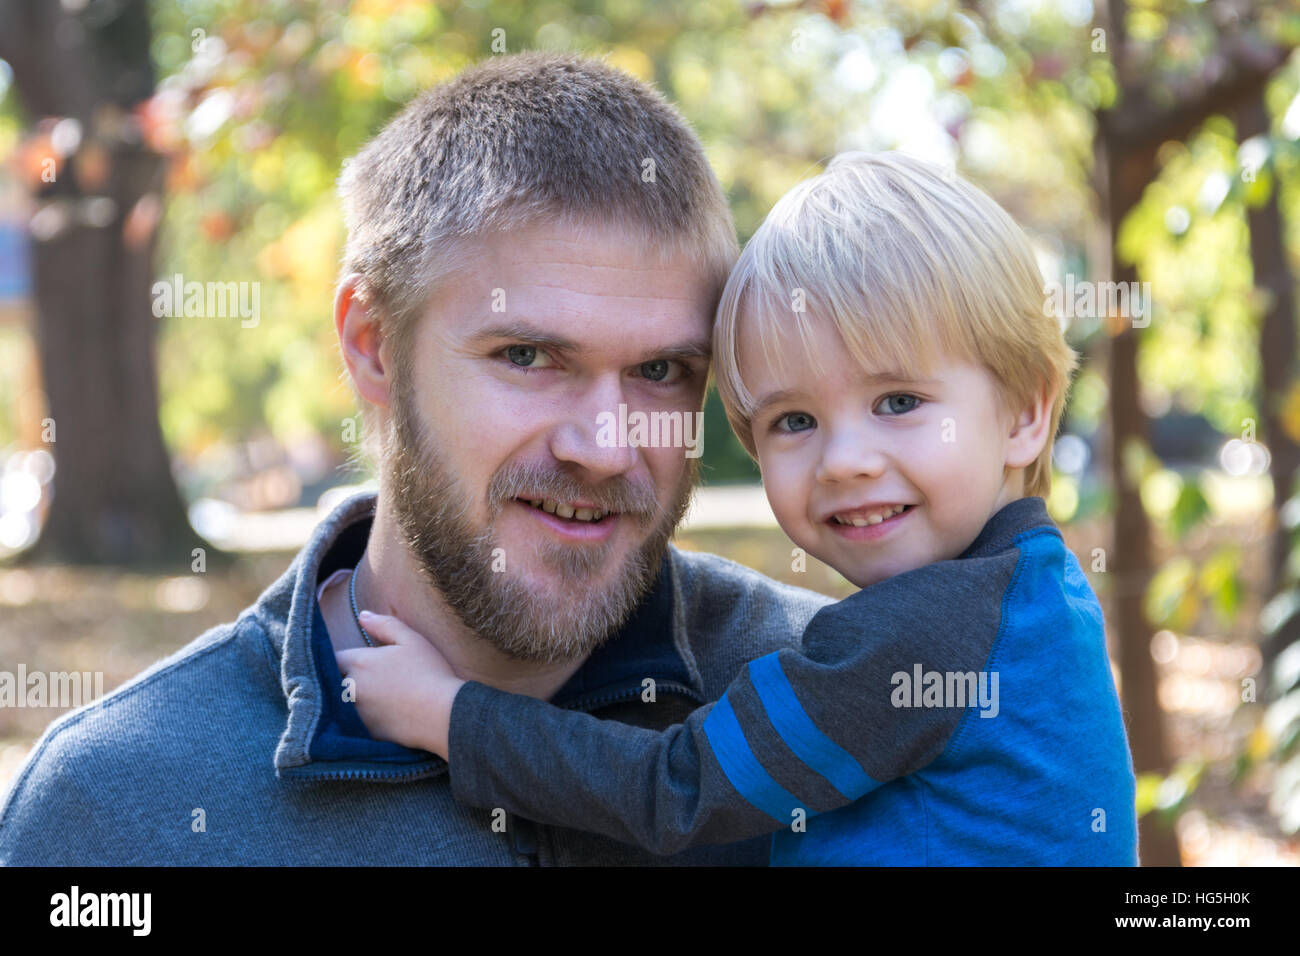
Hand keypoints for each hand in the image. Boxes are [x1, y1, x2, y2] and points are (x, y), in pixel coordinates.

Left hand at [335, 611, 464, 757]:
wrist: (443, 715)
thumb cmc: (430, 673)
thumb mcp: (412, 640)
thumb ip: (384, 624)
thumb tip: (362, 615)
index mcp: (359, 663)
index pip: (333, 658)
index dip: (343, 658)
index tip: (356, 660)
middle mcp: (351, 688)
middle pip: (334, 682)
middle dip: (343, 679)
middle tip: (365, 679)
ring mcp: (356, 713)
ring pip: (343, 704)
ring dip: (351, 699)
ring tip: (375, 698)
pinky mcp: (366, 733)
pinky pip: (356, 724)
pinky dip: (364, 719)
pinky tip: (383, 716)